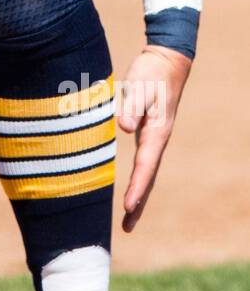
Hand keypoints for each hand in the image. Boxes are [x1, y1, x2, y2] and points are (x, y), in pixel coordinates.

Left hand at [116, 45, 190, 232]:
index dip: (136, 188)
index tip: (127, 207)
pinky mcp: (148, 134)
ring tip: (128, 220)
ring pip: (147, 174)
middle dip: (139, 204)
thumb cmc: (150, 72)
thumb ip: (132, 106)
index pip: (145, 166)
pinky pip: (144, 165)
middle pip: (148, 178)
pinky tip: (131, 192)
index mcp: (156, 132)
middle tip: (127, 228)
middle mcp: (156, 140)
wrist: (165, 62)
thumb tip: (125, 128)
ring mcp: (154, 139)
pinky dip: (138, 182)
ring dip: (139, 197)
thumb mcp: (139, 85)